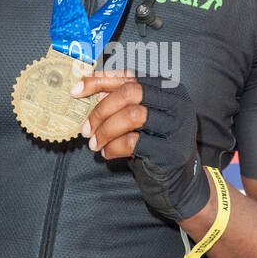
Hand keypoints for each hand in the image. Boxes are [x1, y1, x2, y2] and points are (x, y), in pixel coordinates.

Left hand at [71, 71, 210, 221]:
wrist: (181, 181)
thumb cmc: (156, 145)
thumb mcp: (142, 119)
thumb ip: (122, 101)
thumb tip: (89, 88)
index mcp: (169, 89)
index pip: (129, 77)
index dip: (99, 81)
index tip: (76, 91)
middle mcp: (177, 104)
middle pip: (130, 93)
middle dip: (102, 110)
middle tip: (86, 129)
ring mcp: (177, 127)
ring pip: (132, 116)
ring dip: (106, 131)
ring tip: (95, 144)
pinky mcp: (171, 150)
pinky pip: (133, 142)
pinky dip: (113, 147)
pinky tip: (107, 153)